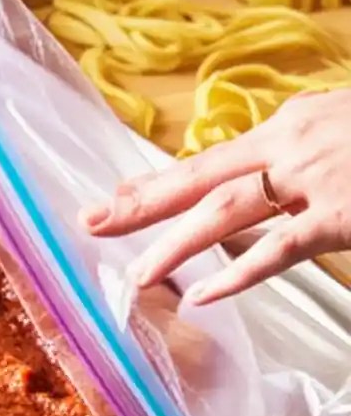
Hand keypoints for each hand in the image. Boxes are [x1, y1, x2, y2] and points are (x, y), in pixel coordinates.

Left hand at [79, 89, 350, 305]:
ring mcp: (313, 180)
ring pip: (224, 211)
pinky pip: (281, 249)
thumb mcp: (343, 120)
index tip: (118, 197)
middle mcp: (288, 147)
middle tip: (91, 222)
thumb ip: (302, 143)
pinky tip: (202, 295)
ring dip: (175, 245)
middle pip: (197, 178)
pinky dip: (238, 274)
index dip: (159, 183)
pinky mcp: (343, 216)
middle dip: (140, 203)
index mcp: (287, 127)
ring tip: (138, 275)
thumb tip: (274, 161)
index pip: (209, 160)